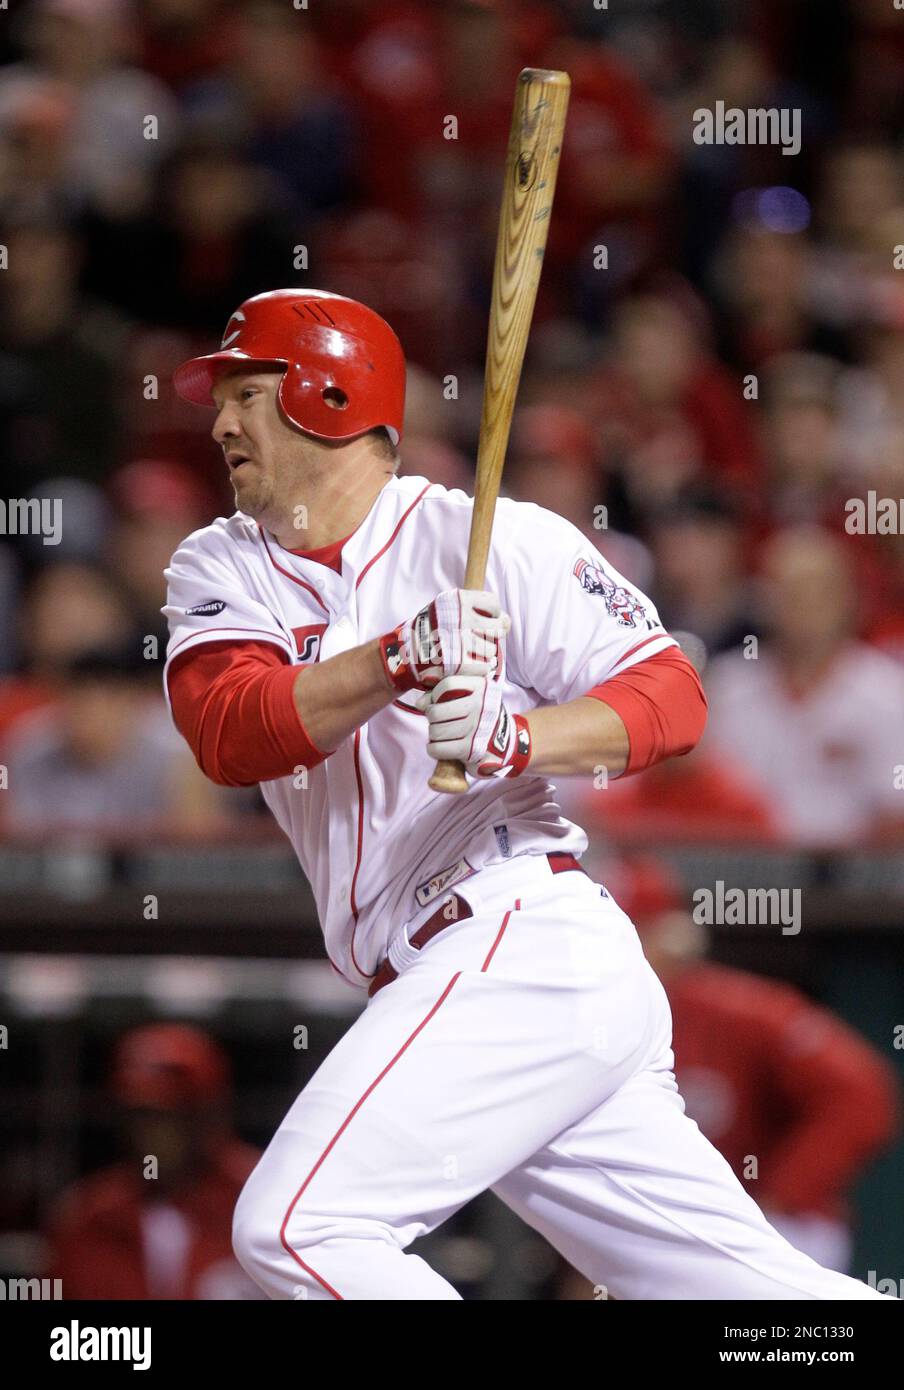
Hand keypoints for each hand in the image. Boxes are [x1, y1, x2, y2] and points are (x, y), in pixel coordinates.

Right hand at [379, 589, 509, 693]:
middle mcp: (461, 618)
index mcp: (459, 600)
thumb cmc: (433, 630)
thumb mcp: (451, 609)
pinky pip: (484, 666)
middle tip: (476, 639)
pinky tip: (467, 664)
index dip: (491, 613)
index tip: (479, 619)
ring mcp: (460, 640)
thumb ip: (479, 612)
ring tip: (467, 652)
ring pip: (492, 648)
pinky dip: (478, 668)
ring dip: (483, 653)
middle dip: (491, 635)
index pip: (494, 604)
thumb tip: (507, 622)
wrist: (405, 652)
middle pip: (498, 627)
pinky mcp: (459, 662)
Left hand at [419, 672, 531, 777]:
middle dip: (432, 718)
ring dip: (434, 734)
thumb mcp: (469, 695)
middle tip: (439, 721)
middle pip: (437, 711)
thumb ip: (443, 691)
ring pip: (436, 731)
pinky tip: (440, 746)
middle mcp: (481, 706)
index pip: (447, 685)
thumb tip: (420, 703)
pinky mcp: (472, 749)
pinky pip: (438, 748)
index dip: (435, 695)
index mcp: (481, 687)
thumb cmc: (480, 715)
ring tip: (443, 733)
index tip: (438, 701)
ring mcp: (477, 728)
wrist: (507, 742)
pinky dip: (434, 748)